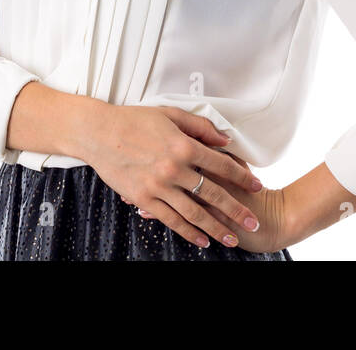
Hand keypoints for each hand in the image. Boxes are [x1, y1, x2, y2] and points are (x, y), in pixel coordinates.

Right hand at [82, 104, 264, 250]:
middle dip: (237, 210)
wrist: (98, 133)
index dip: (243, 177)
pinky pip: (171, 219)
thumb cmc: (133, 120)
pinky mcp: (144, 198)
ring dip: (216, 228)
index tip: (257, 186)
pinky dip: (188, 232)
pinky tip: (202, 240)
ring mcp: (159, 186)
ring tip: (232, 239)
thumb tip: (225, 141)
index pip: (222, 165)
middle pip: (214, 194)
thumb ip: (201, 127)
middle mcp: (174, 168)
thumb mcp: (171, 114)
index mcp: (184, 145)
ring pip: (195, 213)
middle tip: (254, 222)